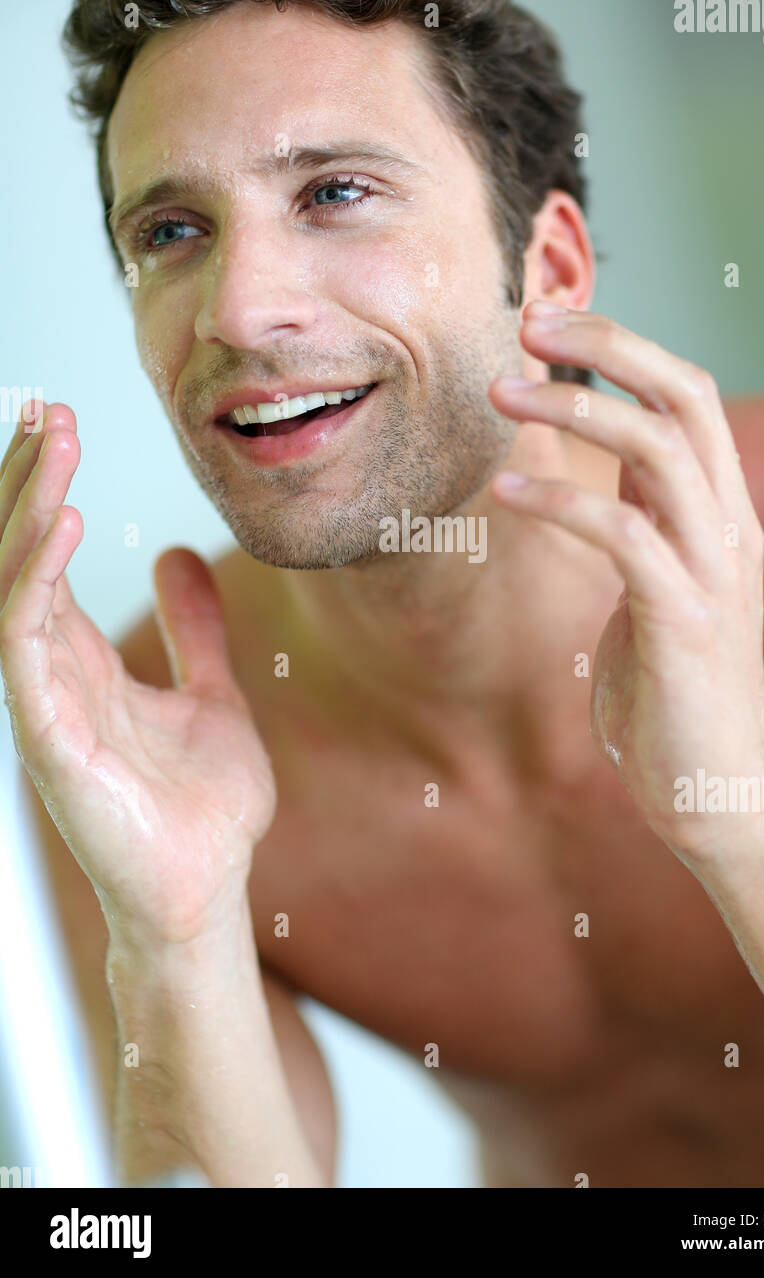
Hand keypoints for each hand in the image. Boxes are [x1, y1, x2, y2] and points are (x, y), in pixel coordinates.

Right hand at [0, 401, 276, 945]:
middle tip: (44, 406)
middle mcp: (49, 673)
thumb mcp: (212, 694)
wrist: (206, 888)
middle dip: (26, 480)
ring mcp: (41, 702)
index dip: (46, 490)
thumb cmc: (200, 808)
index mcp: (80, 661)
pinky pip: (26, 643)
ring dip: (27, 510)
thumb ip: (195, 631)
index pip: (44, 557)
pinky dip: (37, 581)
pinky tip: (64, 525)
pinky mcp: (48, 735)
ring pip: (13, 585)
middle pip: (18, 557)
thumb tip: (180, 557)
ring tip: (50, 443)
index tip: (62, 423)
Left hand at [489, 305, 763, 862]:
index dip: (622, 348)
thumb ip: (641, 527)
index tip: (548, 325)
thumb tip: (598, 479)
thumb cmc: (670, 691)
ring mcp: (714, 569)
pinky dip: (561, 499)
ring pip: (658, 449)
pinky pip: (622, 534)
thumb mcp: (655, 589)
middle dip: (608, 346)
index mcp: (718, 512)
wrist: (712, 791)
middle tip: (527, 322)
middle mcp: (728, 526)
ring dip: (574, 408)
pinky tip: (506, 489)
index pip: (686, 397)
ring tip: (500, 391)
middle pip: (684, 396)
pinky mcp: (686, 619)